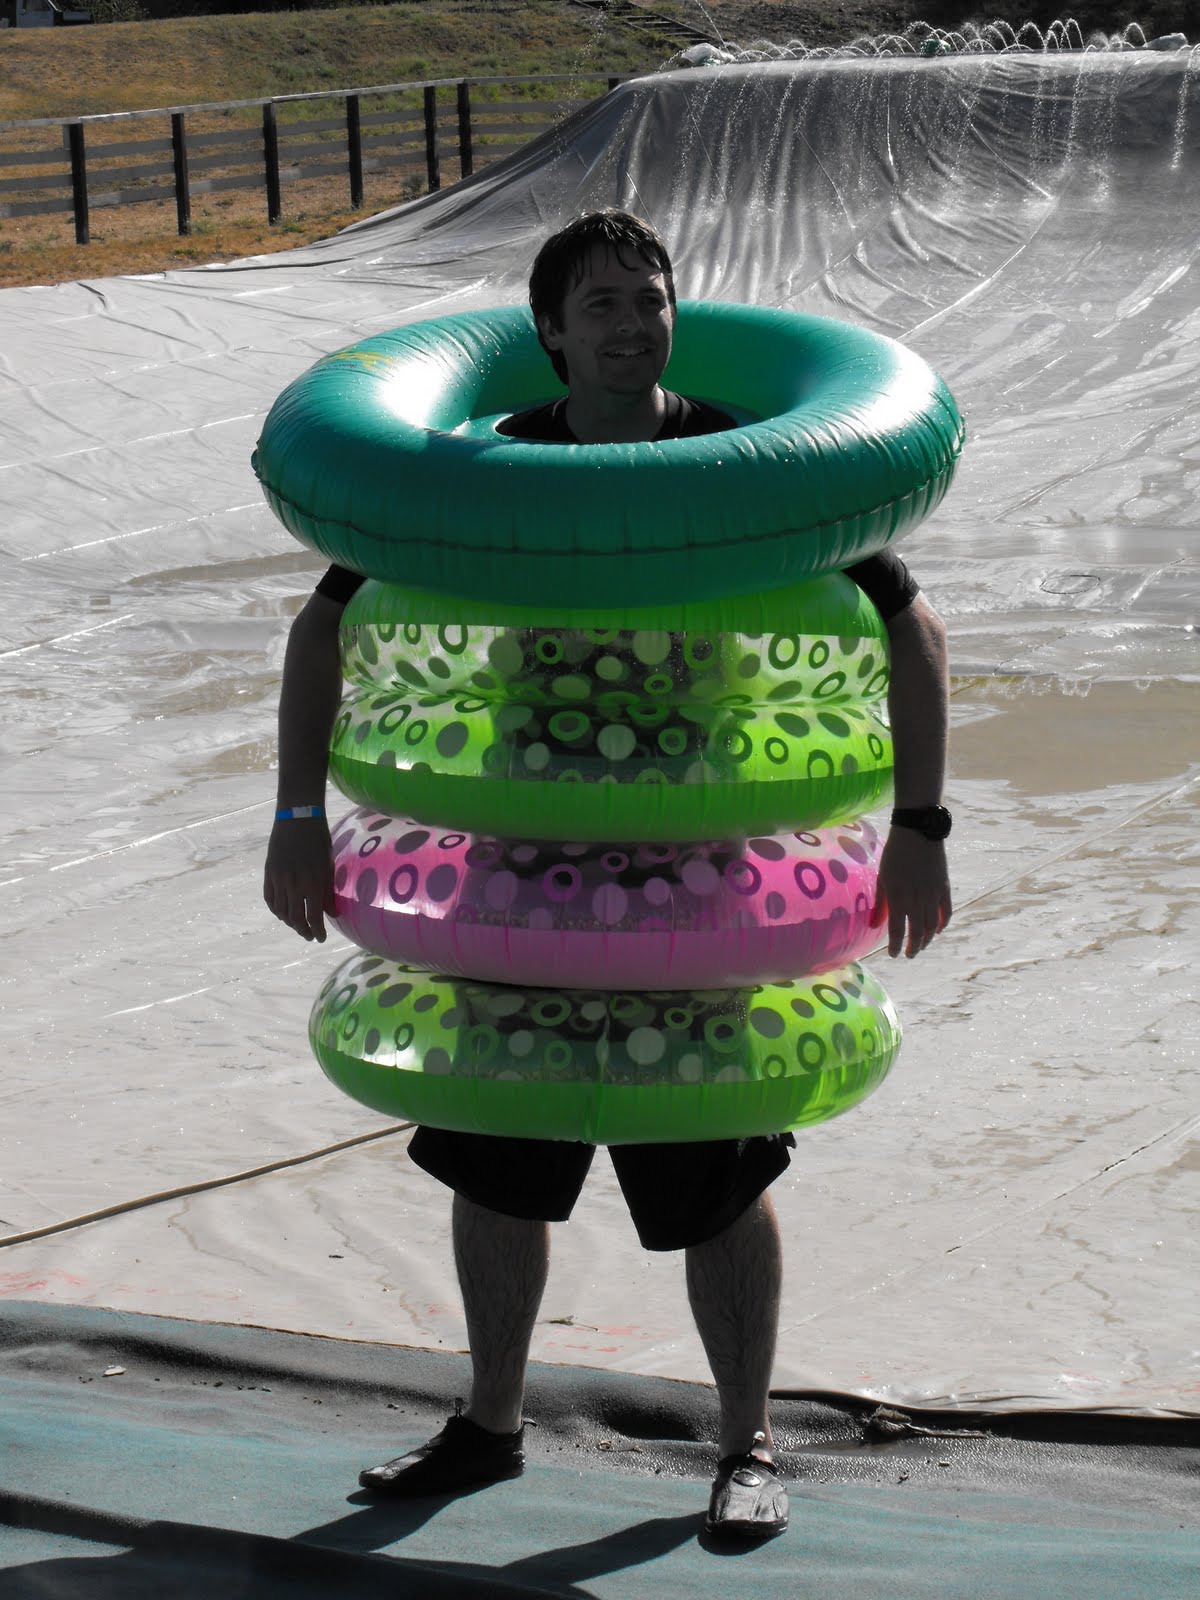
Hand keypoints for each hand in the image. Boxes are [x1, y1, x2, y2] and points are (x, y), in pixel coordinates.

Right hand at [264, 815, 335, 941]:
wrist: (297, 818)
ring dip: (290, 922)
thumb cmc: (319, 839)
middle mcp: (293, 884)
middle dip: (303, 931)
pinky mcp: (269, 874)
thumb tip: (332, 913)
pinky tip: (283, 913)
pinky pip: (270, 899)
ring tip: (298, 926)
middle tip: (309, 935)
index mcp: (312, 882)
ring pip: (281, 911)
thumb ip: (329, 891)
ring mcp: (278, 879)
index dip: (317, 931)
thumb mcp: (329, 865)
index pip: (313, 916)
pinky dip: (276, 910)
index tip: (321, 938)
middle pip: (295, 918)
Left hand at [869, 826, 951, 958]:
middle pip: (917, 932)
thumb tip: (874, 926)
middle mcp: (916, 900)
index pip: (897, 931)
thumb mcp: (882, 877)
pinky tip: (937, 930)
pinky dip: (942, 924)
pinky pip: (946, 912)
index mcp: (898, 897)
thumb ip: (880, 903)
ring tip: (921, 946)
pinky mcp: (944, 888)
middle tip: (909, 955)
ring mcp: (933, 895)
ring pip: (932, 926)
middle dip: (913, 948)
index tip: (893, 954)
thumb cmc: (894, 854)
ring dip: (927, 939)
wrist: (918, 832)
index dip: (895, 946)